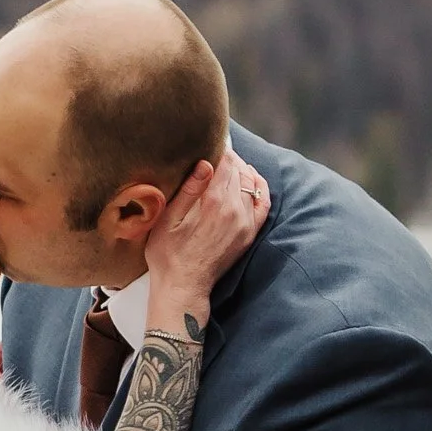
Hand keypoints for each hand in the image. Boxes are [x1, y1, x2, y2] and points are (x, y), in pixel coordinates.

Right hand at [145, 150, 269, 313]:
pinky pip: (264, 203)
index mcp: (214, 203)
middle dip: (229, 159)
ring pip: (251, 183)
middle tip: (216, 153)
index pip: (225, 163)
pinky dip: (259, 187)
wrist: (183, 287)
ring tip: (228, 165)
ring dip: (241, 170)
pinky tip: (250, 180)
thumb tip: (205, 163)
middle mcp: (236, 210)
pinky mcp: (250, 234)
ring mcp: (246, 223)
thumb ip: (188, 189)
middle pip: (239, 171)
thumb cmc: (167, 254)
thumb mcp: (168, 219)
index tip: (209, 143)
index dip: (218, 150)